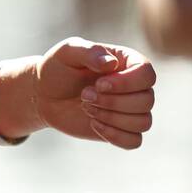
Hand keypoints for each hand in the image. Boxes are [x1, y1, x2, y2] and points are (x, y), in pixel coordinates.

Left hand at [32, 38, 155, 148]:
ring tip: (86, 107)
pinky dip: (114, 136)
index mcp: (127, 62)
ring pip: (143, 122)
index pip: (147, 74)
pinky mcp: (121, 129)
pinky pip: (134, 141)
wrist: (44, 94)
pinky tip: (93, 124)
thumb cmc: (58, 68)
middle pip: (147, 101)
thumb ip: (89, 51)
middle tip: (85, 95)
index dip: (126, 83)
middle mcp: (135, 86)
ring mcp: (130, 109)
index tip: (98, 84)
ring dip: (111, 118)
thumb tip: (112, 63)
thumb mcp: (67, 52)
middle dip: (113, 102)